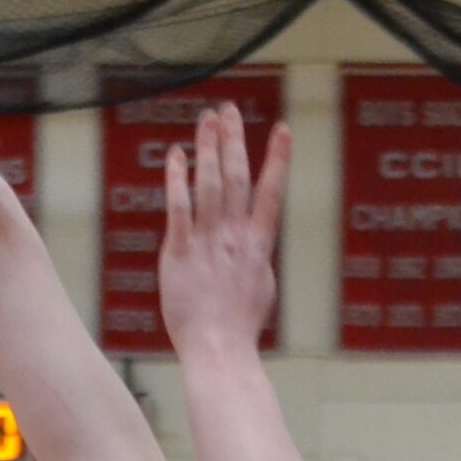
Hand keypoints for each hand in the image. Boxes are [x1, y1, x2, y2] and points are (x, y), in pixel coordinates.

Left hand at [160, 103, 288, 356]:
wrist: (219, 350)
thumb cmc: (239, 328)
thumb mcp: (260, 289)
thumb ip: (255, 259)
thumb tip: (256, 243)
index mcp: (258, 246)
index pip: (271, 193)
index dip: (278, 159)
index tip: (283, 129)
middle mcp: (235, 237)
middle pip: (237, 178)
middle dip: (235, 141)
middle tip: (230, 110)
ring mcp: (207, 243)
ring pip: (210, 184)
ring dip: (209, 149)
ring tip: (208, 119)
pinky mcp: (179, 252)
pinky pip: (178, 207)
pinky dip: (178, 178)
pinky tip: (177, 155)